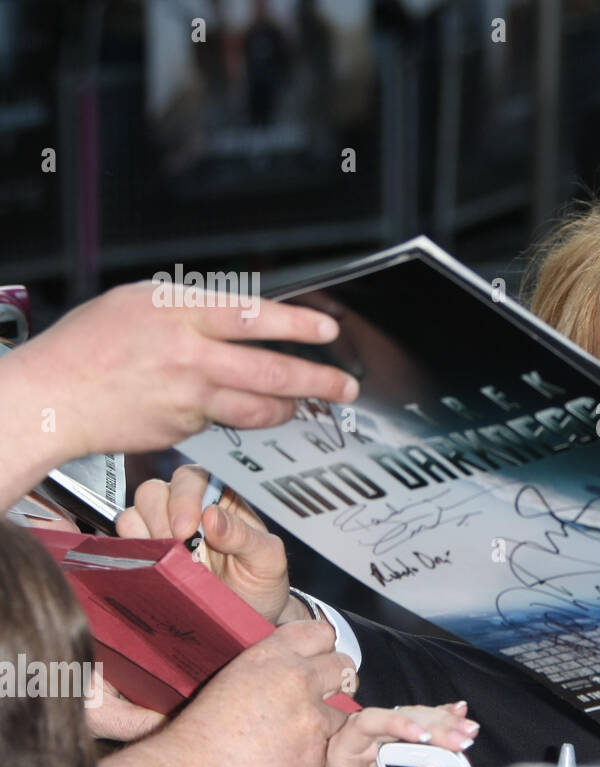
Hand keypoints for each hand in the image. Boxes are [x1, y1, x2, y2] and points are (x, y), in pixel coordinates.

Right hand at [0, 282, 357, 507]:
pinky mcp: (183, 428)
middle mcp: (189, 357)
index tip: (328, 330)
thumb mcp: (138, 301)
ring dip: (289, 407)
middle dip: (318, 380)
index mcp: (178, 315)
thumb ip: (192, 306)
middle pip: (270, 371)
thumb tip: (241, 312)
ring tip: (304, 403)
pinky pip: (225, 422)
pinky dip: (239, 416)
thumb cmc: (88, 345)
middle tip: (345, 385)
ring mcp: (188, 397)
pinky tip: (241, 410)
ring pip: (258, 407)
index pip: (253, 316)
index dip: (298, 324)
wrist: (51, 398)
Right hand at [96, 618, 355, 766]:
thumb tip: (285, 666)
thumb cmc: (201, 730)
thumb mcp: (232, 677)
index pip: (321, 633)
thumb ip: (267, 667)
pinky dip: (319, 750)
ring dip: (329, 720)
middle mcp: (298, 678)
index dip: (322, 648)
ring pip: (343, 710)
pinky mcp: (318, 749)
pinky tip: (295, 756)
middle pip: (343, 666)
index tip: (318, 659)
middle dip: (336, 680)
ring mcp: (312, 715)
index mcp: (272, 655)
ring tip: (303, 732)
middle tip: (322, 695)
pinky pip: (332, 745)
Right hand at [117, 465, 298, 623]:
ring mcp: (163, 530)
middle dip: (161, 517)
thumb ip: (244, 536)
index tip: (188, 528)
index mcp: (222, 500)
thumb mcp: (267, 560)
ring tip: (170, 560)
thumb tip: (213, 516)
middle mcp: (189, 509)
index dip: (185, 496)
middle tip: (178, 546)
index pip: (195, 477)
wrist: (247, 619)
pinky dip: (132, 551)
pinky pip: (124, 542)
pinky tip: (155, 567)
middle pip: (156, 490)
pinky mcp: (146, 554)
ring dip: (145, 535)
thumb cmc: (261, 582)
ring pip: (134, 512)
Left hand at [310, 702, 480, 766]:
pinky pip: (422, 720)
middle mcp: (364, 732)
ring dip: (445, 722)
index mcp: (345, 746)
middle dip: (436, 726)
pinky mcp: (399, 736)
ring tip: (469, 731)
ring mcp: (383, 732)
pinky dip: (442, 717)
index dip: (399, 724)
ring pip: (416, 716)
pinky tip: (459, 712)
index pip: (370, 722)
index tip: (425, 736)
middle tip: (462, 739)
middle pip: (402, 717)